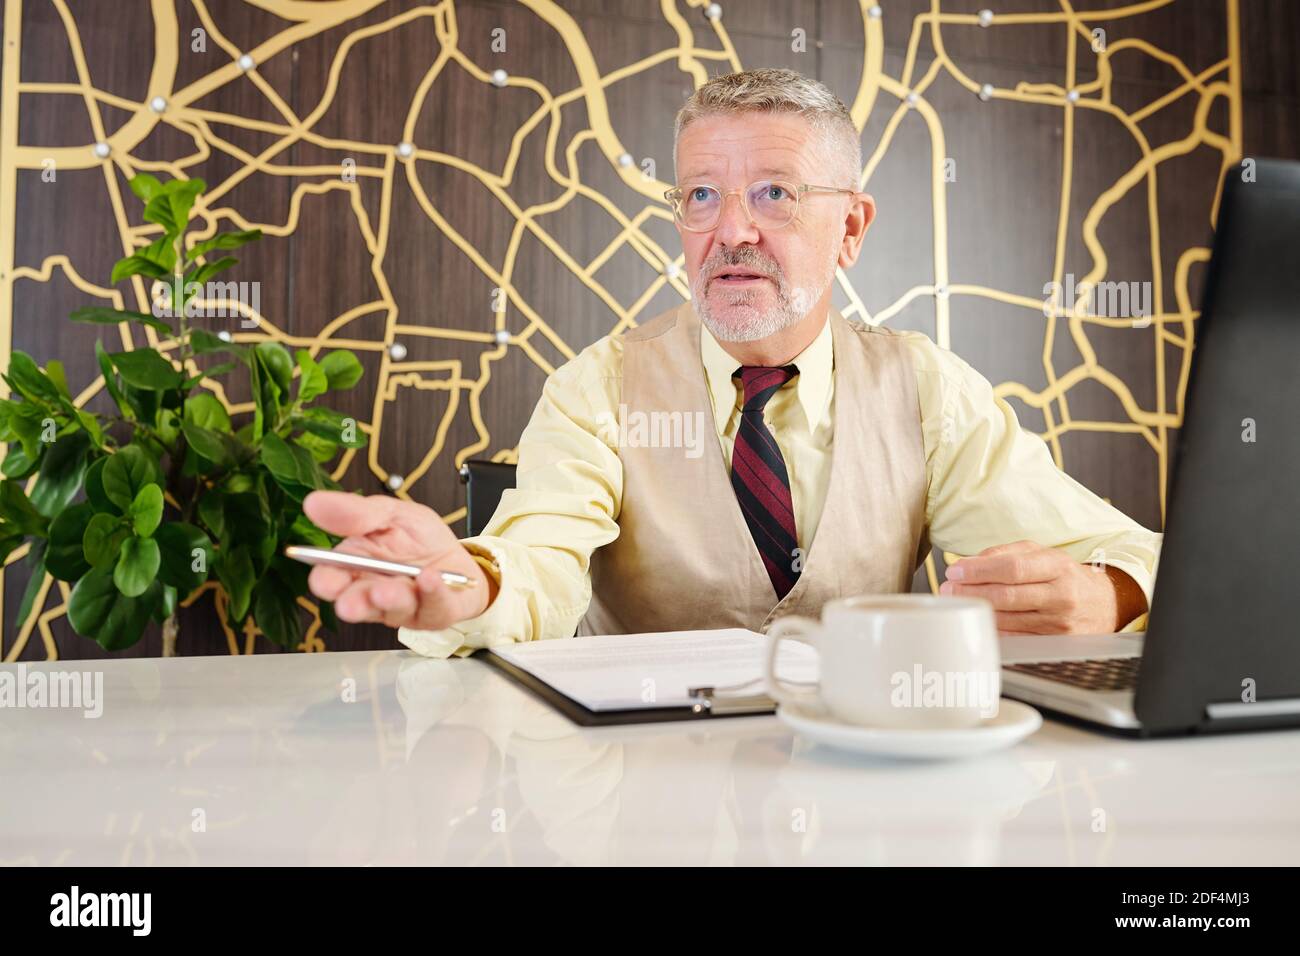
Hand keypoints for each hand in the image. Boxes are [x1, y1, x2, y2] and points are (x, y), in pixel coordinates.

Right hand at [301, 490, 495, 629]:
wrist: (459, 555)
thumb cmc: (418, 538)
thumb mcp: (389, 514)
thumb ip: (356, 513)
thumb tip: (312, 502)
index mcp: (355, 565)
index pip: (329, 579)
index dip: (325, 581)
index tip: (325, 580)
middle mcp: (373, 591)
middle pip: (355, 603)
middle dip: (353, 603)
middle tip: (349, 603)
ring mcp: (402, 607)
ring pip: (392, 609)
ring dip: (389, 599)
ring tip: (386, 591)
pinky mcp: (432, 613)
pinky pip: (433, 606)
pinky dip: (431, 591)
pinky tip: (429, 578)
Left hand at [938, 540, 1144, 633]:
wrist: (1103, 604)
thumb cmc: (1063, 575)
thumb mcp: (1040, 554)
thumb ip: (1004, 553)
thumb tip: (968, 563)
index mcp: (1058, 567)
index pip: (1013, 568)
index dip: (980, 571)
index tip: (955, 570)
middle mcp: (1061, 596)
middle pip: (1007, 595)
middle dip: (971, 592)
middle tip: (948, 589)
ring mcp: (1059, 623)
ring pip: (1008, 619)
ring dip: (976, 610)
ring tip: (956, 602)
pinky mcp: (1053, 643)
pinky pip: (1014, 637)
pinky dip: (992, 628)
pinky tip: (978, 619)